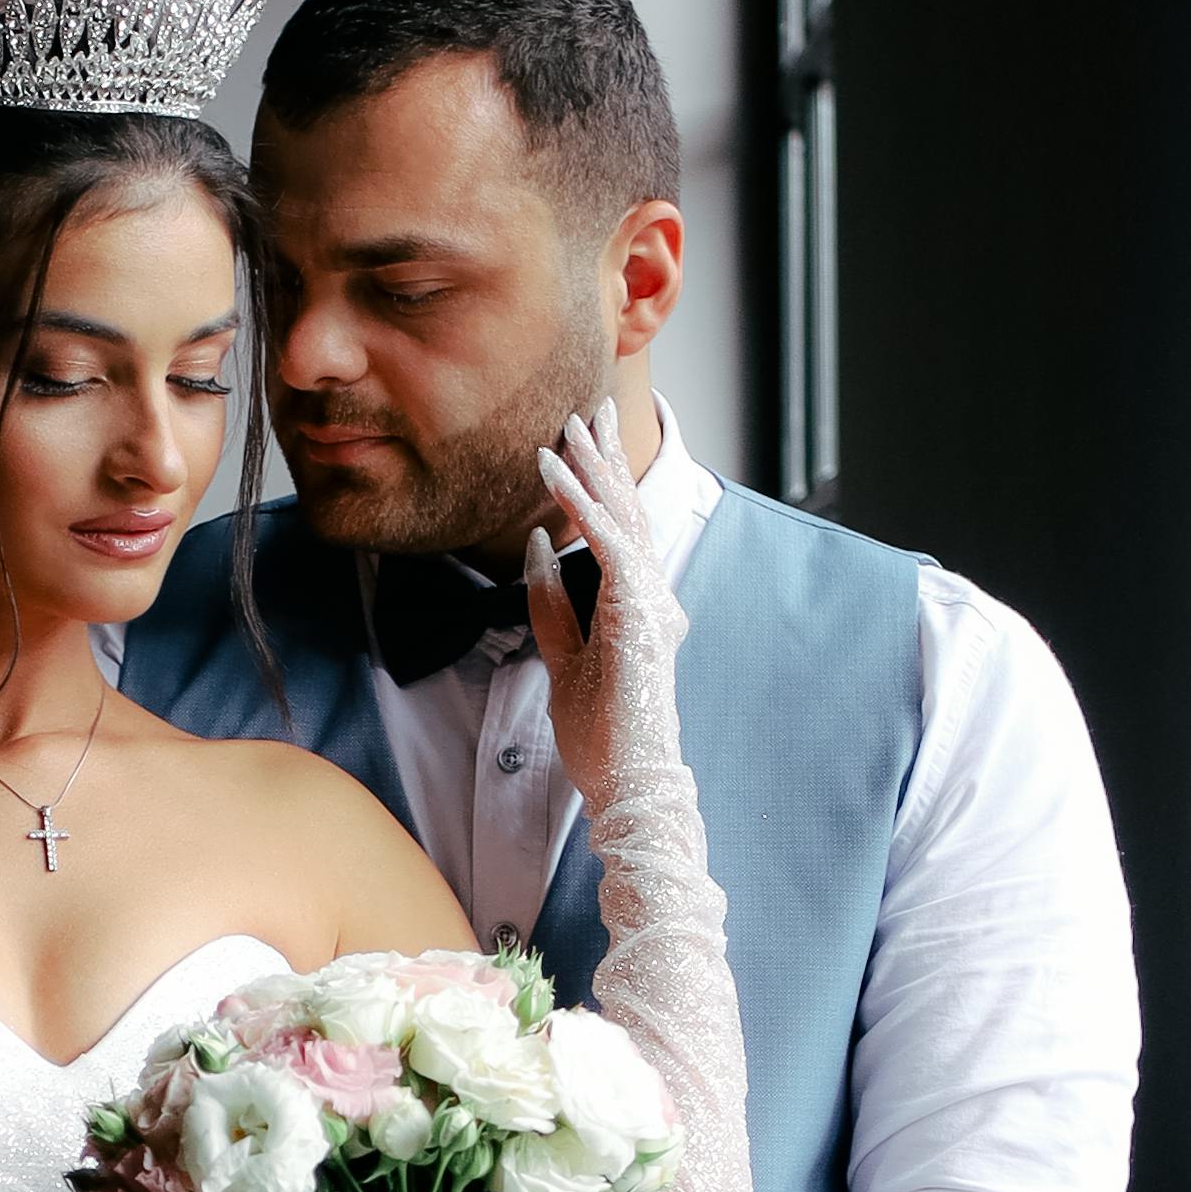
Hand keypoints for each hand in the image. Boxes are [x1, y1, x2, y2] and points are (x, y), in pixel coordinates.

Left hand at [528, 398, 686, 804]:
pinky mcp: (638, 614)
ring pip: (622, 517)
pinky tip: (555, 473)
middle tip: (588, 408)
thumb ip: (553, 604)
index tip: (575, 446)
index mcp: (638, 607)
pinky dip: (581, 503)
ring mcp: (652, 604)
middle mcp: (652, 597)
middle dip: (606, 458)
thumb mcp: (563, 658)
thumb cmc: (600, 735)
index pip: (619, 533)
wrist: (625, 783)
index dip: (598, 487)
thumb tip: (537, 547)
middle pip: (628, 512)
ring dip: (593, 467)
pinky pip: (608, 543)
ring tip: (569, 424)